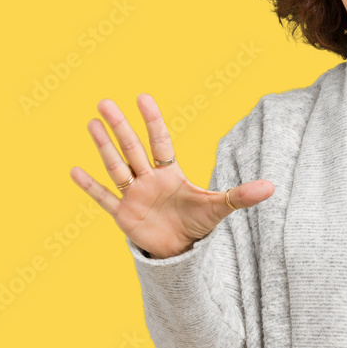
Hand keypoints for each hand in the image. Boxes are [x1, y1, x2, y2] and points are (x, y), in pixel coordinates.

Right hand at [69, 94, 273, 258]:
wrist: (180, 251)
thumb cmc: (198, 223)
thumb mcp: (220, 208)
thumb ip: (241, 196)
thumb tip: (272, 187)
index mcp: (171, 172)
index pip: (160, 141)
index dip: (152, 120)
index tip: (143, 97)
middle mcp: (149, 178)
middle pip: (133, 148)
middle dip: (120, 126)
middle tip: (105, 101)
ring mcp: (134, 195)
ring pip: (117, 166)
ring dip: (104, 147)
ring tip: (91, 123)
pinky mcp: (123, 214)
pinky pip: (104, 198)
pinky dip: (90, 186)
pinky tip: (74, 170)